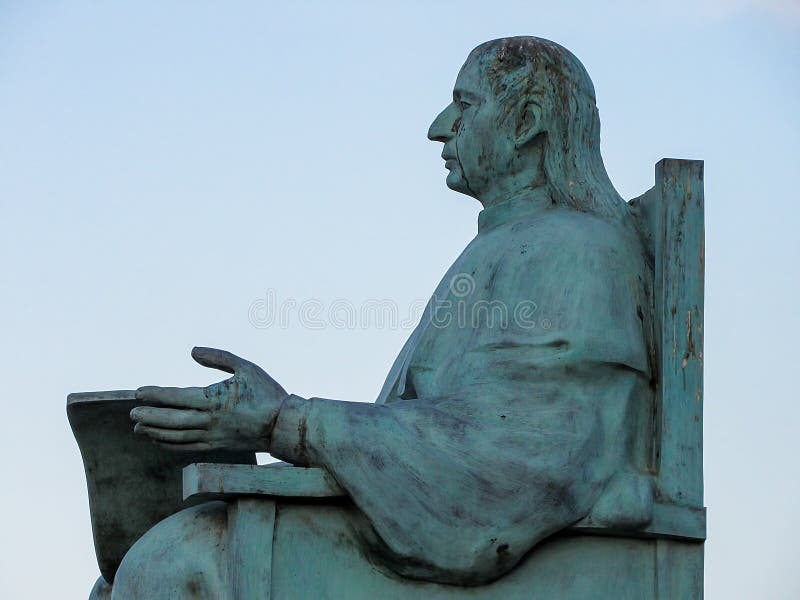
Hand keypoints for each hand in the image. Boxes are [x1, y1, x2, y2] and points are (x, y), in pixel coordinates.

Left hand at [131, 346, 287, 451]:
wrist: (283, 425)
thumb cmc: (267, 393)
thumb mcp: (246, 367)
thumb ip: (218, 358)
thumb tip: (193, 352)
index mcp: (214, 400)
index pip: (177, 397)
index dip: (156, 395)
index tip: (139, 392)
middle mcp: (209, 421)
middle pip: (171, 421)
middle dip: (149, 417)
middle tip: (131, 413)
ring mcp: (212, 437)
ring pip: (176, 437)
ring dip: (155, 432)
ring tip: (138, 428)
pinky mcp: (217, 447)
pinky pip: (187, 448)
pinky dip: (170, 445)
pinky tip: (159, 441)